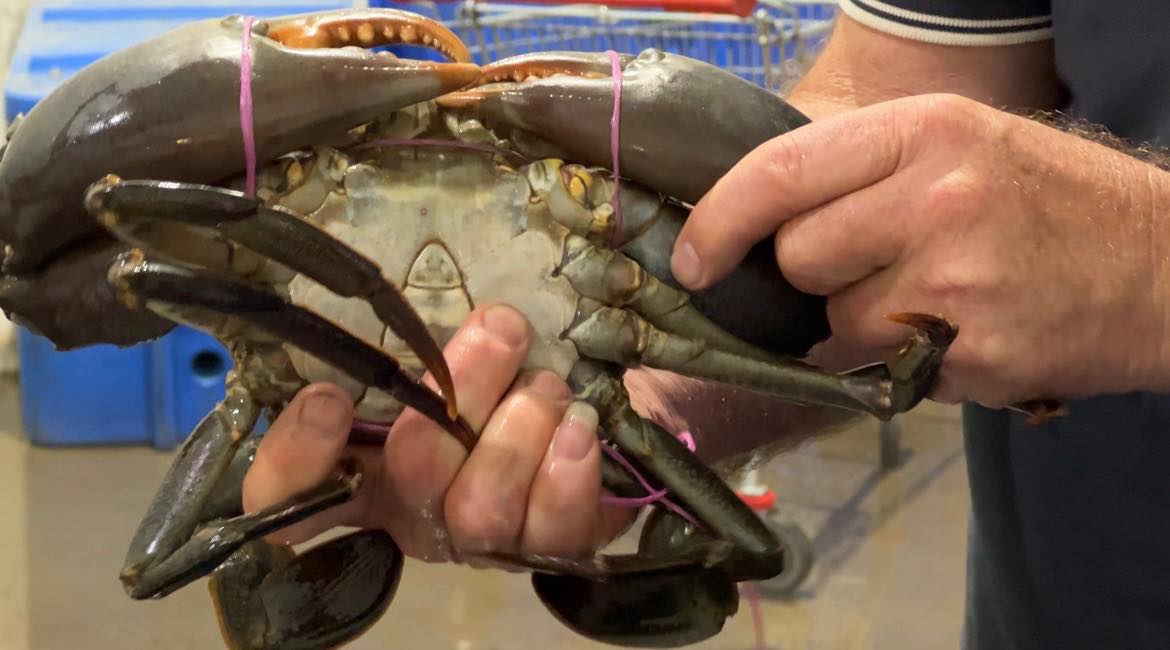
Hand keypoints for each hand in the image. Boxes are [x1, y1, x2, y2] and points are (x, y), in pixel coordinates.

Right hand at [241, 304, 633, 561]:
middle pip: (414, 472)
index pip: (290, 499)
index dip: (295, 463)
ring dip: (520, 432)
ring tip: (548, 385)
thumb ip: (411, 352)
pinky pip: (554, 531)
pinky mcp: (546, 551)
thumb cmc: (482, 400)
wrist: (567, 454)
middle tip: (503, 328)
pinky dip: (568, 473)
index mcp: (363, 476)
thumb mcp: (431, 373)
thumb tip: (429, 312)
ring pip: (482, 508)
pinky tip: (579, 428)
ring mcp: (479, 542)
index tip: (327, 399)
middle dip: (463, 390)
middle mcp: (412, 517)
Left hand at [671, 93, 1169, 407]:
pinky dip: (902, 360)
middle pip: (799, 257)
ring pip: (834, 323)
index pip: (778, 173)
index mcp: (923, 131)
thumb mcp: (956, 143)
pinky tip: (960, 329)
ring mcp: (955, 282)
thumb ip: (858, 168)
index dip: (718, 222)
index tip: (691, 259)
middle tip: (877, 263)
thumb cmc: (1045, 200)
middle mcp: (935, 200)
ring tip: (932, 297)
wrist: (1162, 266)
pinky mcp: (969, 355)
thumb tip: (754, 213)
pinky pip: (883, 370)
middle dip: (816, 272)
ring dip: (860, 322)